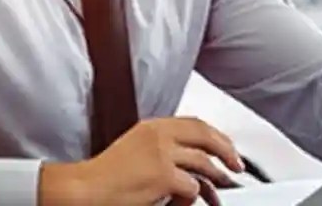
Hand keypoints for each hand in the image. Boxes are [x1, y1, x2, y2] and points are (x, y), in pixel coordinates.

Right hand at [39, 117, 241, 205]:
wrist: (85, 189)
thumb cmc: (106, 175)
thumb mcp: (136, 148)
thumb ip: (163, 147)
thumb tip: (192, 160)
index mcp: (153, 126)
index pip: (195, 123)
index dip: (216, 135)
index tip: (226, 146)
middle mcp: (160, 135)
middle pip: (206, 137)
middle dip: (226, 151)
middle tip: (236, 165)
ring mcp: (162, 154)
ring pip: (203, 163)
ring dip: (216, 178)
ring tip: (220, 189)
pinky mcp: (163, 176)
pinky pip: (191, 187)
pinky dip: (193, 197)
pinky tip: (186, 201)